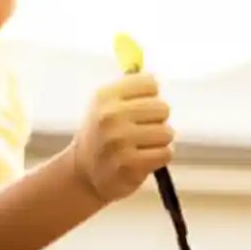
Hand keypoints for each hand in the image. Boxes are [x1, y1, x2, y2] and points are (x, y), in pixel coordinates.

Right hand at [71, 72, 173, 202]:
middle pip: (162, 107)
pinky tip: (144, 158)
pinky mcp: (130, 165)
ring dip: (159, 140)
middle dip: (157, 120)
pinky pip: (166, 153)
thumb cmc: (102, 134)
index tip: (141, 107)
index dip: (151, 96)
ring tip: (142, 145)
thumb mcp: (106, 105)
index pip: (150, 83)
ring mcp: (119, 141)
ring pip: (167, 132)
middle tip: (142, 129)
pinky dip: (160, 157)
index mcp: (105, 96)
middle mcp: (110, 116)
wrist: (83, 173)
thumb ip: (130, 88)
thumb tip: (155, 76)